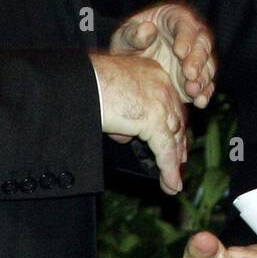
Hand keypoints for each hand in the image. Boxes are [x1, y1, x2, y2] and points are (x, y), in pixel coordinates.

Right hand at [90, 51, 187, 194]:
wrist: (77, 83)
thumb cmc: (86, 84)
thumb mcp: (113, 94)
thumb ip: (125, 113)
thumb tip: (127, 135)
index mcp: (152, 73)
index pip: (170, 103)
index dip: (173, 125)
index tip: (175, 141)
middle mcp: (162, 84)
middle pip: (177, 120)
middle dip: (178, 145)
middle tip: (179, 163)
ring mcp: (160, 102)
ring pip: (173, 138)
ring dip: (173, 163)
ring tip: (172, 183)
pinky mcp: (153, 120)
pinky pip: (165, 150)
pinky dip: (168, 170)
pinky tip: (170, 184)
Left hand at [110, 1, 215, 108]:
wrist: (132, 66)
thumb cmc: (129, 44)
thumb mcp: (125, 37)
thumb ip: (133, 34)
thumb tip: (148, 29)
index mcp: (175, 18)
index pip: (185, 24)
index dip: (185, 38)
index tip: (179, 52)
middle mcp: (191, 36)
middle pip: (202, 44)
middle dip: (197, 60)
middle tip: (189, 74)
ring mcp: (195, 57)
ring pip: (207, 64)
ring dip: (203, 78)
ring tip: (193, 90)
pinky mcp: (196, 77)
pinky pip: (206, 83)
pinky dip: (205, 93)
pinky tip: (199, 101)